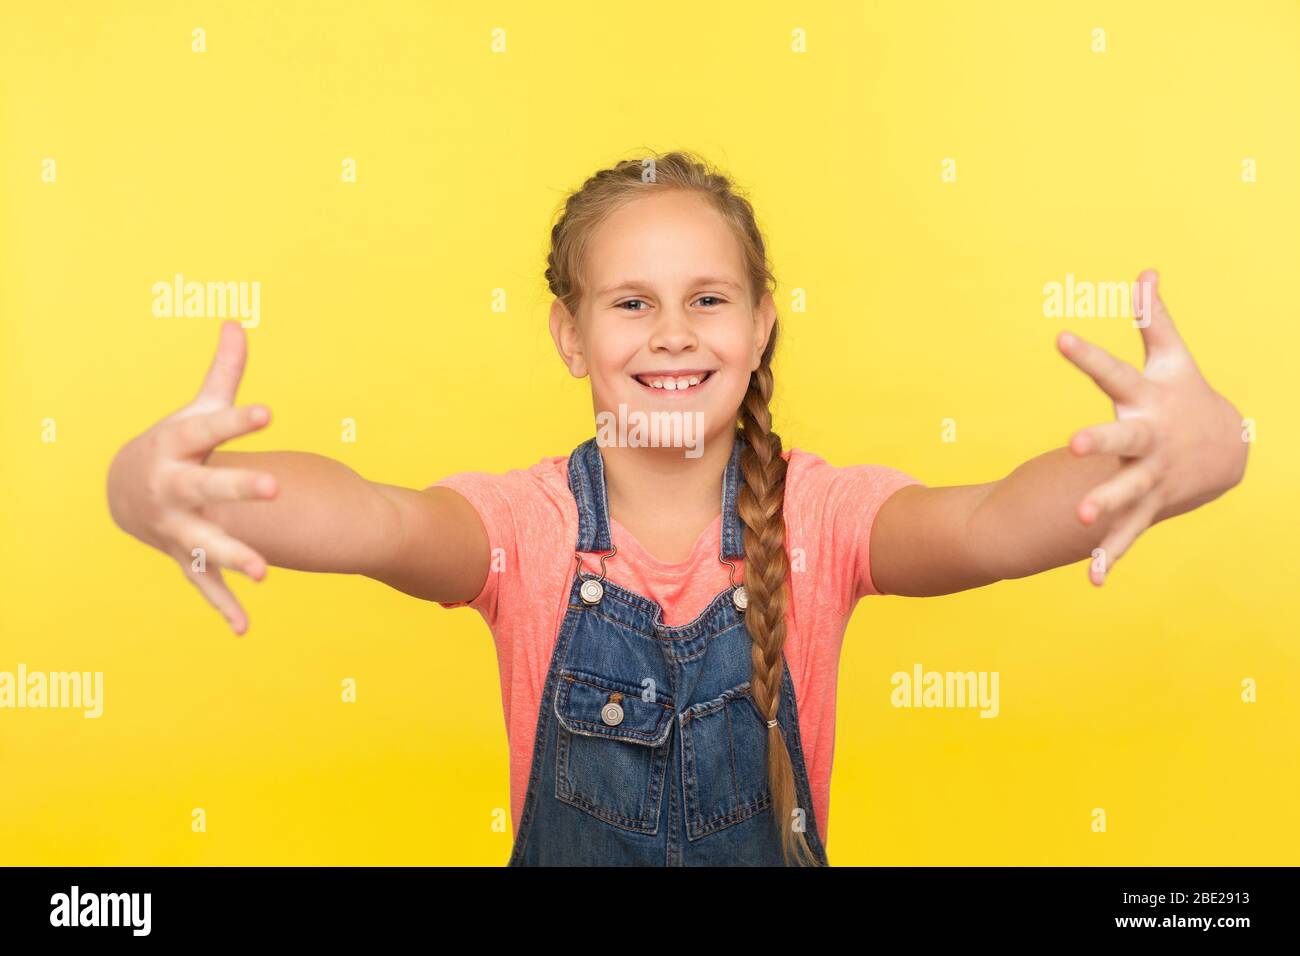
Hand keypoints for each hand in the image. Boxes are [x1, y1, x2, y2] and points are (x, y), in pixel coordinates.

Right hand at [107, 321, 277, 632]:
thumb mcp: (194, 410)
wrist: (126, 490)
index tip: (268, 412)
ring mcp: (176, 526)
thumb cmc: (175, 444)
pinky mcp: (184, 555)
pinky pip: (203, 584)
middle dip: (238, 489)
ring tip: (265, 571)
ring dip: (232, 555)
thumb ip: (223, 375)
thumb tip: (237, 322)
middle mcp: (174, 489)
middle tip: (276, 488)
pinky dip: (223, 606)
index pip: (208, 429)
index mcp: (177, 447)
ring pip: (204, 542)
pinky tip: (245, 627)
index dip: (236, 421)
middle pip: (206, 487)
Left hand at [1056, 269, 1247, 585]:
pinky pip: (1129, 533)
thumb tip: (1145, 271)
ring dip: (1107, 505)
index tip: (1058, 338)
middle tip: (1074, 441)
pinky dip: (1112, 555)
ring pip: (1128, 492)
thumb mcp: (1173, 358)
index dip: (1086, 355)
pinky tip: (1093, 578)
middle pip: (1124, 438)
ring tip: (1082, 520)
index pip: (1113, 371)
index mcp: (1147, 400)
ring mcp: (1151, 475)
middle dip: (1102, 440)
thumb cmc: (1187, 394)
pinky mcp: (1150, 505)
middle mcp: (1149, 439)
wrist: (1229, 448)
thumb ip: (1154, 319)